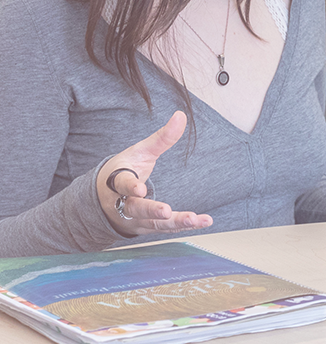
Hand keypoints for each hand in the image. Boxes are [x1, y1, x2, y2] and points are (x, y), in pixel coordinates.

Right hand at [95, 110, 213, 236]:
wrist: (104, 198)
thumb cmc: (124, 169)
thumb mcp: (140, 152)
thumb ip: (161, 137)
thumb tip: (180, 115)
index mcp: (118, 182)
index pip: (122, 184)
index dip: (130, 187)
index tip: (140, 189)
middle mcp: (124, 204)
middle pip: (136, 210)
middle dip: (151, 211)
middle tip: (165, 212)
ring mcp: (135, 219)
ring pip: (154, 224)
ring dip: (174, 223)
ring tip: (194, 220)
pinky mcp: (147, 227)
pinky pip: (165, 228)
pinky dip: (184, 226)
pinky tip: (203, 222)